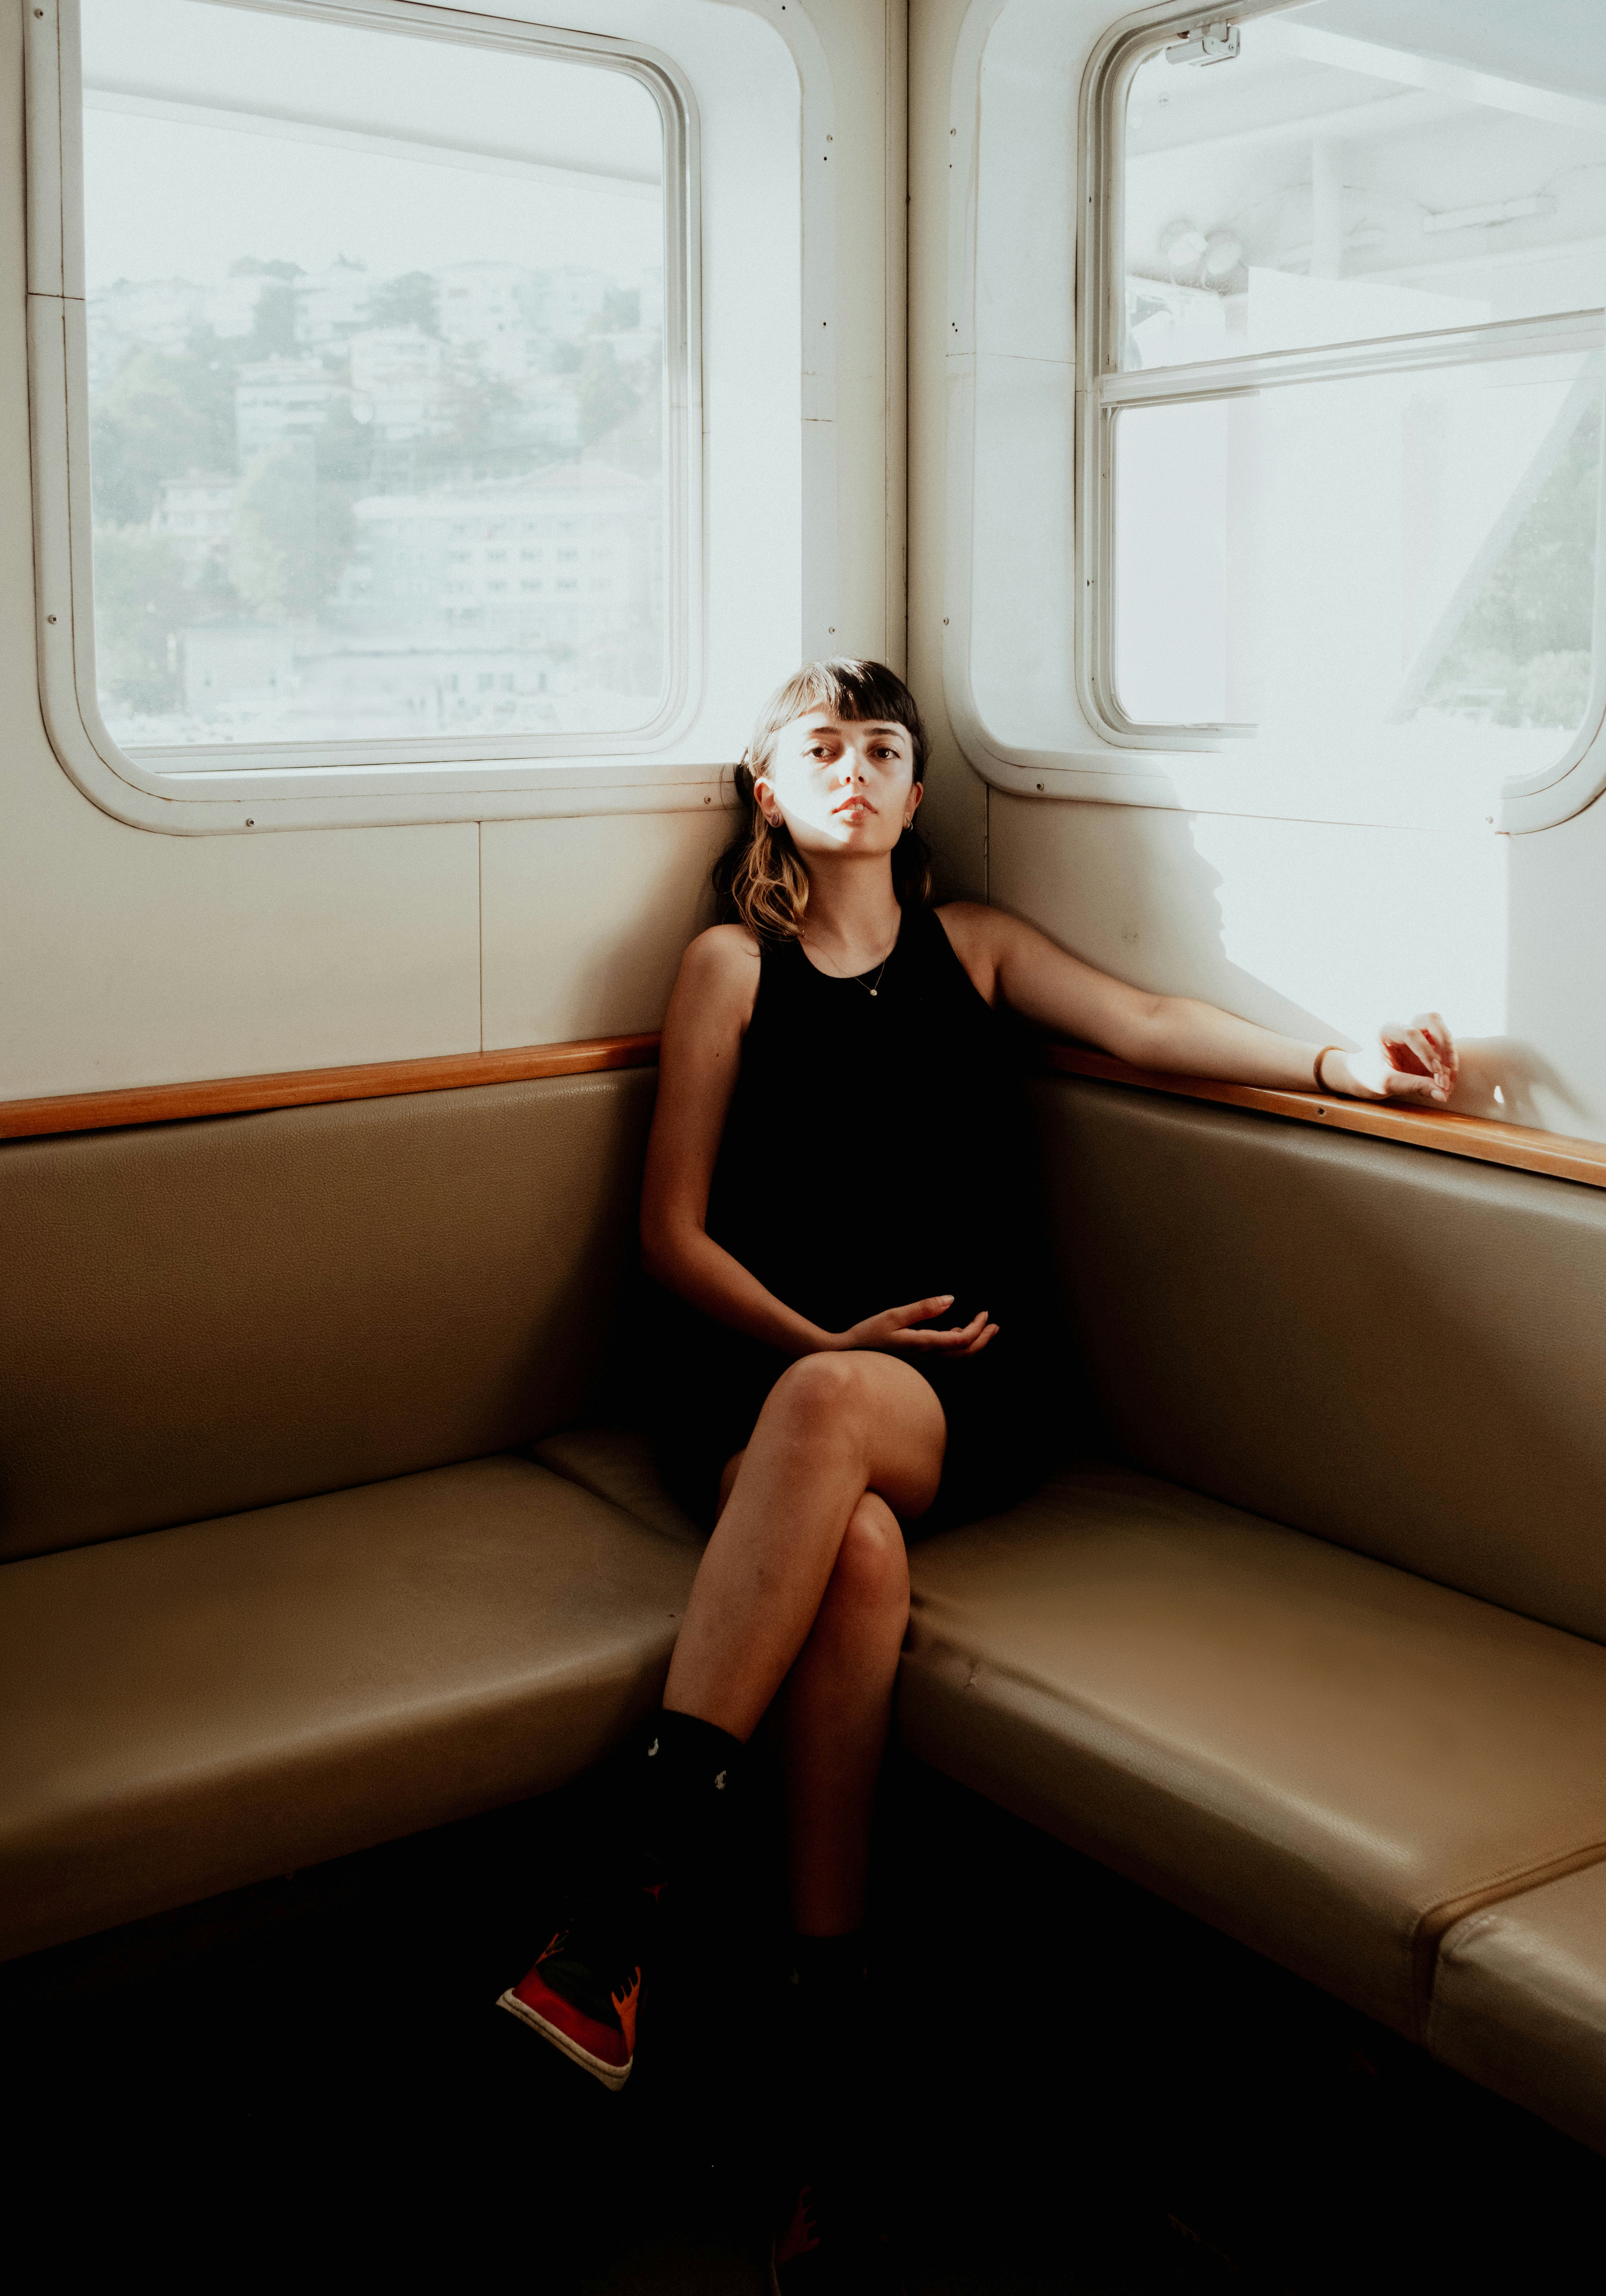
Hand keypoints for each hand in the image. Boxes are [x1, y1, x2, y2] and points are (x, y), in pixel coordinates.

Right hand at [831, 1294, 998, 1356]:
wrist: (847, 1358)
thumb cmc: (867, 1336)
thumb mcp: (894, 1316)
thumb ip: (923, 1308)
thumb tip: (951, 1300)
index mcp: (924, 1345)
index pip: (962, 1341)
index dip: (978, 1328)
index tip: (985, 1313)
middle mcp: (928, 1358)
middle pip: (965, 1354)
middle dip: (983, 1339)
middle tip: (994, 1325)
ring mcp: (923, 1364)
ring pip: (956, 1358)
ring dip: (972, 1343)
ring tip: (981, 1328)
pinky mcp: (917, 1363)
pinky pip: (944, 1357)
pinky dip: (955, 1344)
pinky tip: (952, 1331)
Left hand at [1327, 1013, 1457, 1104]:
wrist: (1362, 1077)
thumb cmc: (1368, 1076)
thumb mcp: (1386, 1083)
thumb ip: (1412, 1086)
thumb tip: (1442, 1095)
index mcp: (1386, 1030)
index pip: (1411, 1034)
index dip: (1426, 1052)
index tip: (1436, 1072)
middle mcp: (1404, 1026)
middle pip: (1432, 1020)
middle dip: (1445, 1044)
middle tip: (1445, 1071)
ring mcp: (1417, 1034)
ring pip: (1443, 1031)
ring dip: (1450, 1055)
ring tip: (1448, 1083)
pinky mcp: (1427, 1045)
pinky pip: (1445, 1049)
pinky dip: (1449, 1065)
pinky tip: (1448, 1084)